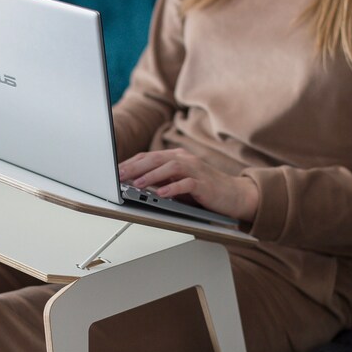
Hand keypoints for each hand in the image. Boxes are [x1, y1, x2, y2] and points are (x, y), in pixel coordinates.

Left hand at [118, 149, 258, 222]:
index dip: (131, 162)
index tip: (115, 170)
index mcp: (177, 157)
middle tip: (119, 175)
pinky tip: (162, 193)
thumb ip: (161, 180)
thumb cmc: (205, 190)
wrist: (235, 195)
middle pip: (156, 158)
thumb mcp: (179, 183)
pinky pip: (187, 183)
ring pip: (170, 167)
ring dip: (151, 175)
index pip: (149, 156)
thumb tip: (135, 184)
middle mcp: (186, 159)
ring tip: (137, 184)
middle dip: (135, 167)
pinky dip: (173, 188)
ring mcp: (196, 170)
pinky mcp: (205, 184)